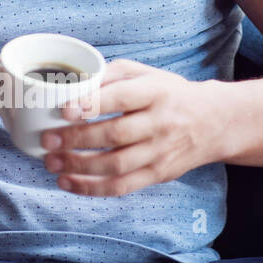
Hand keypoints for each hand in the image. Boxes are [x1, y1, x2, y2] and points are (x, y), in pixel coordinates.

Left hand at [40, 59, 222, 195]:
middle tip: (47, 140)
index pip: (121, 98)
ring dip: (79, 167)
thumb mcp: (145, 73)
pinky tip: (67, 183)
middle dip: (77, 140)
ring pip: (117, 165)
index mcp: (155, 93)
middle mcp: (159, 124)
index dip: (91, 104)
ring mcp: (159, 153)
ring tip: (51, 163)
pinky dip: (92, 188)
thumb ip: (110, 74)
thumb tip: (72, 83)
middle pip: (115, 135)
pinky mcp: (158, 175)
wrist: (214, 122)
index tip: (63, 109)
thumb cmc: (168, 93)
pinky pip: (122, 186)